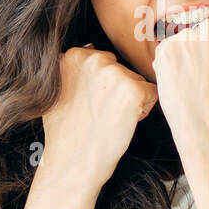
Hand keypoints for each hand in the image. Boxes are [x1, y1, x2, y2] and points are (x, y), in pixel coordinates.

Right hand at [41, 43, 159, 187]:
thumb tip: (91, 45)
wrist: (73, 163)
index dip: (100, 86)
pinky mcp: (133, 89)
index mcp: (72, 55)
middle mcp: (93, 57)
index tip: (88, 104)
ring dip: (130, 100)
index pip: (103, 62)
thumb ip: (74, 68)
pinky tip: (124, 123)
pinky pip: (151, 94)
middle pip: (121, 69)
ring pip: (137, 82)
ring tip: (110, 120)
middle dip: (117, 89)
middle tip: (100, 114)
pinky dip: (143, 110)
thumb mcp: (57, 91)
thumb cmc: (65, 133)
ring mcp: (113, 72)